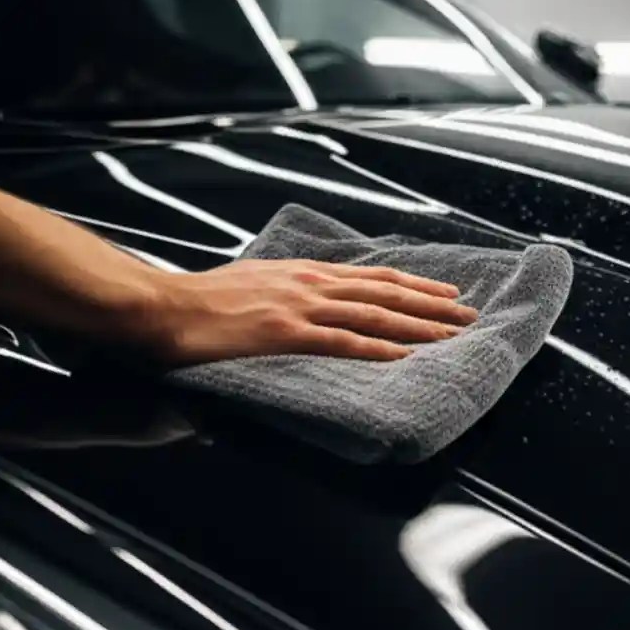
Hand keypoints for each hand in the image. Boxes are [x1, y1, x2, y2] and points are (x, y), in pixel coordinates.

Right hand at [130, 259, 476, 364]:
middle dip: (431, 304)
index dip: (414, 283)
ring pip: (373, 315)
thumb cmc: (201, 299)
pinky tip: (403, 357)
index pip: (373, 275)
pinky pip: (341, 342)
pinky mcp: (284, 333)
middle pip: (385, 292)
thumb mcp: (253, 281)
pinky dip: (376, 350)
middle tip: (468, 314)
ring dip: (417, 326)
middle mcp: (310, 283)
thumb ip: (285, 292)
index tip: (445, 291)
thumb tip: (302, 307)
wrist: (160, 306)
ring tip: (451, 336)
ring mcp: (299, 307)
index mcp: (304, 272)